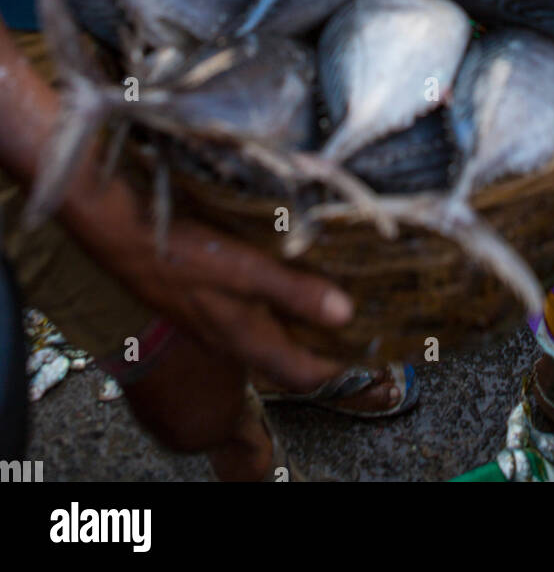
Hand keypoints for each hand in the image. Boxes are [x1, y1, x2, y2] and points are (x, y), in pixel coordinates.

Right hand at [61, 169, 352, 391]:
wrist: (124, 235)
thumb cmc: (181, 254)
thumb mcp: (243, 271)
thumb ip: (292, 292)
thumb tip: (345, 314)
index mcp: (246, 338)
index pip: (303, 373)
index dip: (341, 370)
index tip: (373, 358)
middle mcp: (233, 336)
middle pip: (289, 356)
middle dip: (326, 346)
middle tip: (363, 326)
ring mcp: (218, 316)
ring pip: (271, 331)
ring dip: (303, 321)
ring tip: (337, 296)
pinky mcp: (207, 295)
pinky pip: (253, 307)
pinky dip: (278, 298)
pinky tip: (288, 270)